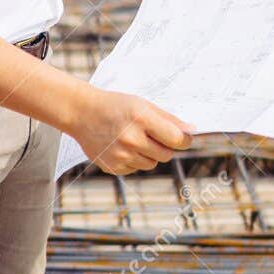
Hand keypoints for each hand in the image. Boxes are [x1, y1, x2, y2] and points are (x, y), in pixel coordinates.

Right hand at [66, 85, 195, 175]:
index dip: (184, 140)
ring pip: (152, 164)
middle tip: (154, 135)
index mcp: (141, 118)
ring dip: (149, 154)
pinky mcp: (113, 167)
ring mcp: (120, 155)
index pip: (176, 139)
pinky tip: (121, 146)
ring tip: (133, 139)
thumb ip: (168, 119)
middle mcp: (131, 138)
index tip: (183, 138)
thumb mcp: (142, 105)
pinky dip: (134, 160)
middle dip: (165, 146)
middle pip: (166, 154)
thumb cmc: (116, 106)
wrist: (82, 113)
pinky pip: (136, 169)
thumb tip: (192, 132)